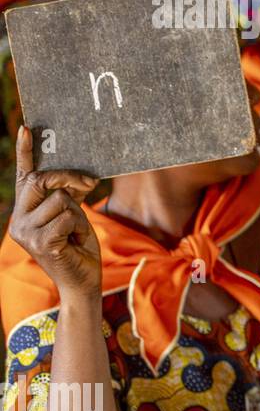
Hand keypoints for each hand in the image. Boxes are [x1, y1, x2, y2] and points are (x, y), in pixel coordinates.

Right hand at [8, 127, 100, 296]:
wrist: (82, 281)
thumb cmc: (78, 246)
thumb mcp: (74, 214)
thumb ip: (68, 195)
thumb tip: (80, 176)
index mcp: (25, 209)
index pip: (24, 176)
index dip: (25, 152)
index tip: (27, 129)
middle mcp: (19, 219)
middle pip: (42, 180)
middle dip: (69, 178)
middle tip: (89, 183)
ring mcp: (26, 232)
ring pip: (60, 199)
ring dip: (77, 213)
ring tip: (74, 232)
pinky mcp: (40, 242)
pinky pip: (68, 217)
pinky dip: (79, 226)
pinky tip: (74, 241)